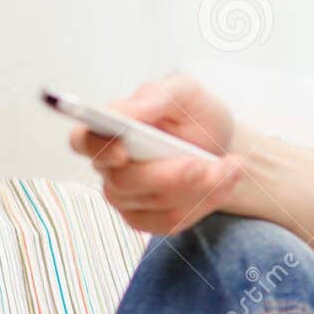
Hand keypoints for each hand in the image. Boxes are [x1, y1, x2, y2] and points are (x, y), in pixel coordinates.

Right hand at [69, 74, 245, 234]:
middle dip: (172, 175)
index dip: (100, 149)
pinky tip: (224, 183)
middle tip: (209, 163)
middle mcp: (110, 165)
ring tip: (229, 166)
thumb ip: (156, 96)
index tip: (124, 152)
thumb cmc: (193, 112)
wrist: (220, 141)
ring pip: (154, 203)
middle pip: (124, 182)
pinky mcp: (147, 218)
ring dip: (200, 188)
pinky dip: (204, 203)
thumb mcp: (184, 92)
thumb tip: (129, 112)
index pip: (83, 141)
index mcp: (109, 128)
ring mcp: (126, 195)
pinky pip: (170, 221)